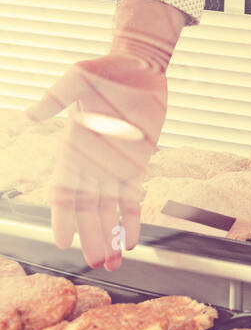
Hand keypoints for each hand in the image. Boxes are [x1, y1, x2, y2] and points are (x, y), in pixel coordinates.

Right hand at [26, 54, 166, 270]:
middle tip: (93, 263)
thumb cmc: (105, 70)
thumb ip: (55, 98)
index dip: (61, 217)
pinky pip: (131, 200)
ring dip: (108, 237)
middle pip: (86, 210)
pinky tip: (130, 242)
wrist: (139, 66)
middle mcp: (90, 165)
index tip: (62, 240)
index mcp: (72, 150)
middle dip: (89, 237)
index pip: (63, 191)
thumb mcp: (76, 78)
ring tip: (111, 263)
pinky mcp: (135, 165)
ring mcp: (113, 168)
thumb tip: (32, 114)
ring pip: (107, 212)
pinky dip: (131, 221)